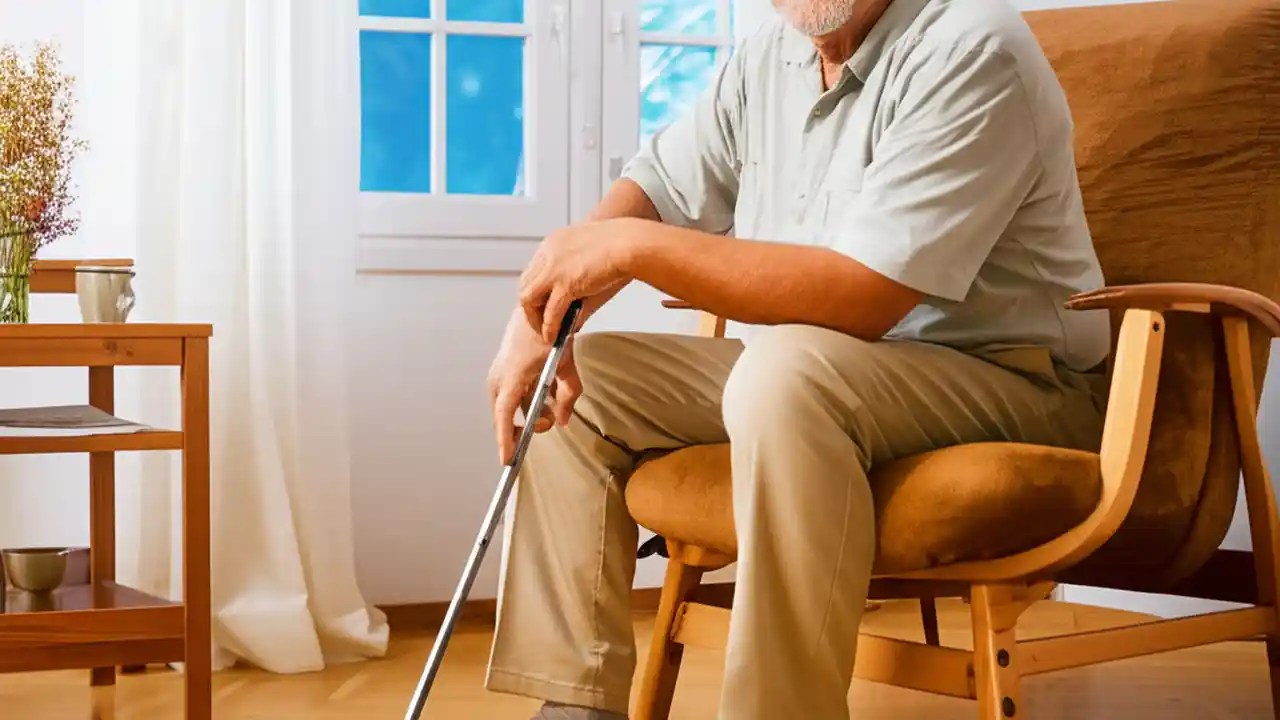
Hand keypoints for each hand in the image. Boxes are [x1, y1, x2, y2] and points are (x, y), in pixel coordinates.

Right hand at [487, 313, 583, 463]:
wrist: (537, 310)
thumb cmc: (550, 335)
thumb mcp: (566, 365)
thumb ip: (568, 395)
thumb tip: (564, 421)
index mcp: (511, 377)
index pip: (504, 416)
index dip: (505, 440)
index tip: (508, 460)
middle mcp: (499, 379)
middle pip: (505, 417)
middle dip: (524, 427)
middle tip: (547, 422)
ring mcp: (498, 376)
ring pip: (510, 409)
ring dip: (530, 412)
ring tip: (551, 403)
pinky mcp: (502, 374)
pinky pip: (512, 398)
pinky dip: (528, 401)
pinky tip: (547, 392)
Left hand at [520, 220, 632, 342]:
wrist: (630, 241)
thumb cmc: (622, 242)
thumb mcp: (592, 252)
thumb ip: (581, 270)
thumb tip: (579, 292)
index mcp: (553, 242)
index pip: (534, 269)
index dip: (537, 289)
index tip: (543, 301)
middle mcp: (548, 253)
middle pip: (526, 284)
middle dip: (532, 305)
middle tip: (541, 320)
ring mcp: (554, 269)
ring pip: (529, 298)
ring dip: (535, 318)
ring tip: (545, 331)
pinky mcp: (565, 284)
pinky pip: (550, 312)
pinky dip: (549, 327)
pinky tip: (554, 336)